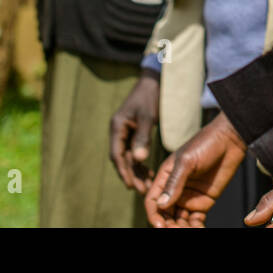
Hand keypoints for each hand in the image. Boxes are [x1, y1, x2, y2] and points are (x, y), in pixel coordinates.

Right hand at [109, 72, 158, 193]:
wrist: (155, 81)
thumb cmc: (150, 97)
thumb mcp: (147, 117)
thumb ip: (142, 138)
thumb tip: (139, 160)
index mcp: (117, 127)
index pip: (117, 155)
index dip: (123, 171)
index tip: (131, 186)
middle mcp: (119, 131)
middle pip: (123, 158)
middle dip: (131, 175)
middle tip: (141, 191)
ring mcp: (126, 131)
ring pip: (130, 156)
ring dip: (137, 171)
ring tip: (147, 186)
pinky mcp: (135, 132)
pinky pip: (135, 151)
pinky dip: (141, 162)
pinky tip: (149, 172)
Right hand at [144, 112, 246, 226]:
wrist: (230, 140)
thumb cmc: (205, 144)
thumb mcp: (186, 162)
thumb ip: (174, 183)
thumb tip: (161, 205)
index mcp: (165, 178)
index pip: (153, 201)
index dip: (154, 214)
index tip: (160, 225)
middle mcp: (174, 190)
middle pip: (165, 214)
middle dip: (167, 225)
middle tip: (175, 230)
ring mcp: (189, 197)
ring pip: (179, 220)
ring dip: (180, 228)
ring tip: (187, 231)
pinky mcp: (204, 202)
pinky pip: (195, 220)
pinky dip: (195, 227)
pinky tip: (198, 230)